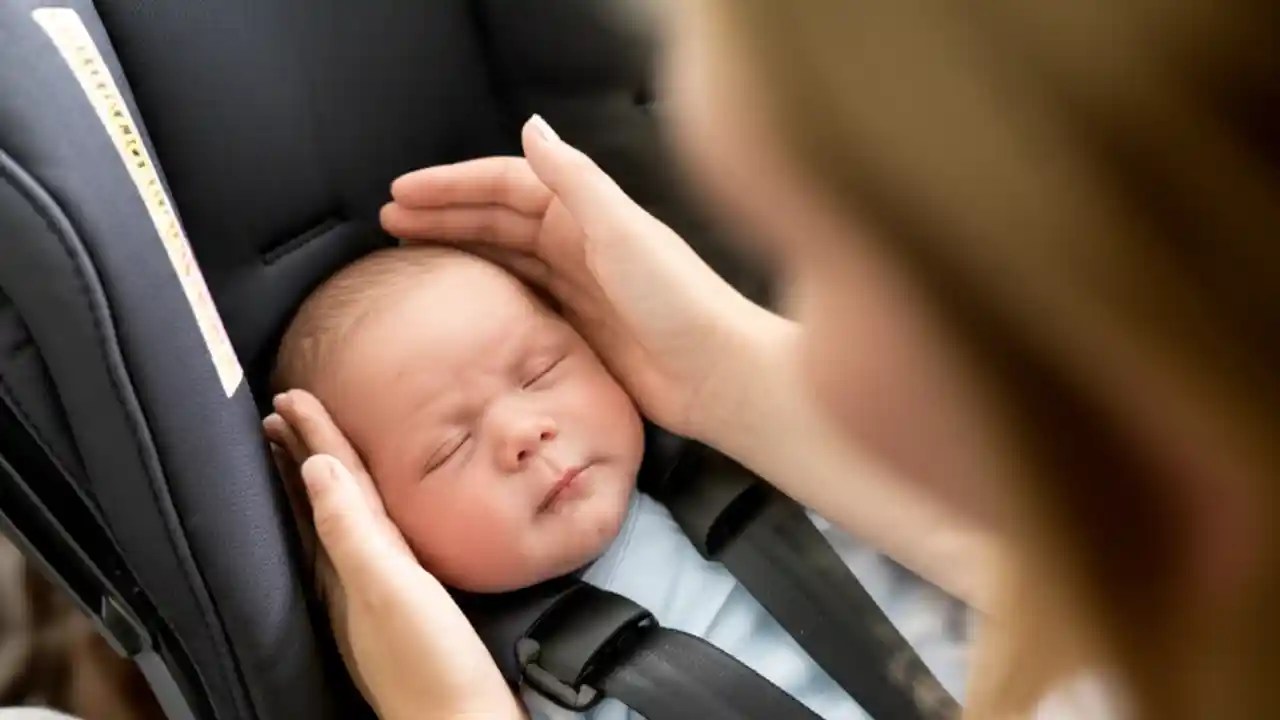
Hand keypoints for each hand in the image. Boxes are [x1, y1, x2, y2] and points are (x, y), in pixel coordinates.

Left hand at [264, 390, 520, 719]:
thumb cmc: (430, 663)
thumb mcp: (390, 590)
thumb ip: (354, 531)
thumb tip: (314, 464)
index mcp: (345, 569)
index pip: (325, 488)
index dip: (309, 440)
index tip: (287, 397)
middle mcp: (351, 581)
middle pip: (322, 505)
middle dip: (303, 458)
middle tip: (281, 415)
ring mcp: (376, 599)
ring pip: (342, 525)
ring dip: (326, 485)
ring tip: (311, 452)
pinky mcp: (405, 613)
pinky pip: (372, 547)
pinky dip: (363, 519)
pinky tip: (376, 522)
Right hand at [381, 115, 776, 442]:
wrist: (718, 375)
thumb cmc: (677, 300)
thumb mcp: (621, 230)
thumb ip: (574, 179)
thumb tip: (530, 127)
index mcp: (587, 214)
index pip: (505, 185)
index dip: (452, 185)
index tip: (402, 191)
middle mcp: (581, 243)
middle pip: (498, 218)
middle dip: (444, 213)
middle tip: (388, 218)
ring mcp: (579, 286)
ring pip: (504, 257)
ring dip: (459, 248)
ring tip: (408, 250)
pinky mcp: (580, 329)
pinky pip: (520, 300)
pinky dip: (486, 291)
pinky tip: (460, 299)